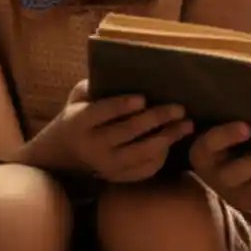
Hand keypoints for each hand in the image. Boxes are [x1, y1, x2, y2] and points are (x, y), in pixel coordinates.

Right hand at [25, 80, 192, 182]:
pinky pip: (144, 170)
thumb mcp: (78, 98)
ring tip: (187, 125)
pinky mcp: (117, 178)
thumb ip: (94, 86)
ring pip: (140, 154)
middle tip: (179, 108)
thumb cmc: (79, 116)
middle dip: (155, 119)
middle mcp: (92, 146)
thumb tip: (121, 72)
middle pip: (127, 132)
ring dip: (167, 139)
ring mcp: (105, 166)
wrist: (63, 155)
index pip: (102, 113)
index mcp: (79, 122)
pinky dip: (161, 156)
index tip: (143, 98)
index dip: (122, 106)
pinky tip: (174, 141)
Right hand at [189, 122, 250, 210]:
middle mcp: (216, 178)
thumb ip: (229, 127)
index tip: (247, 127)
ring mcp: (237, 195)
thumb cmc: (224, 145)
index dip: (228, 136)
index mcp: (203, 155)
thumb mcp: (218, 132)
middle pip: (236, 173)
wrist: (222, 175)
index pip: (211, 144)